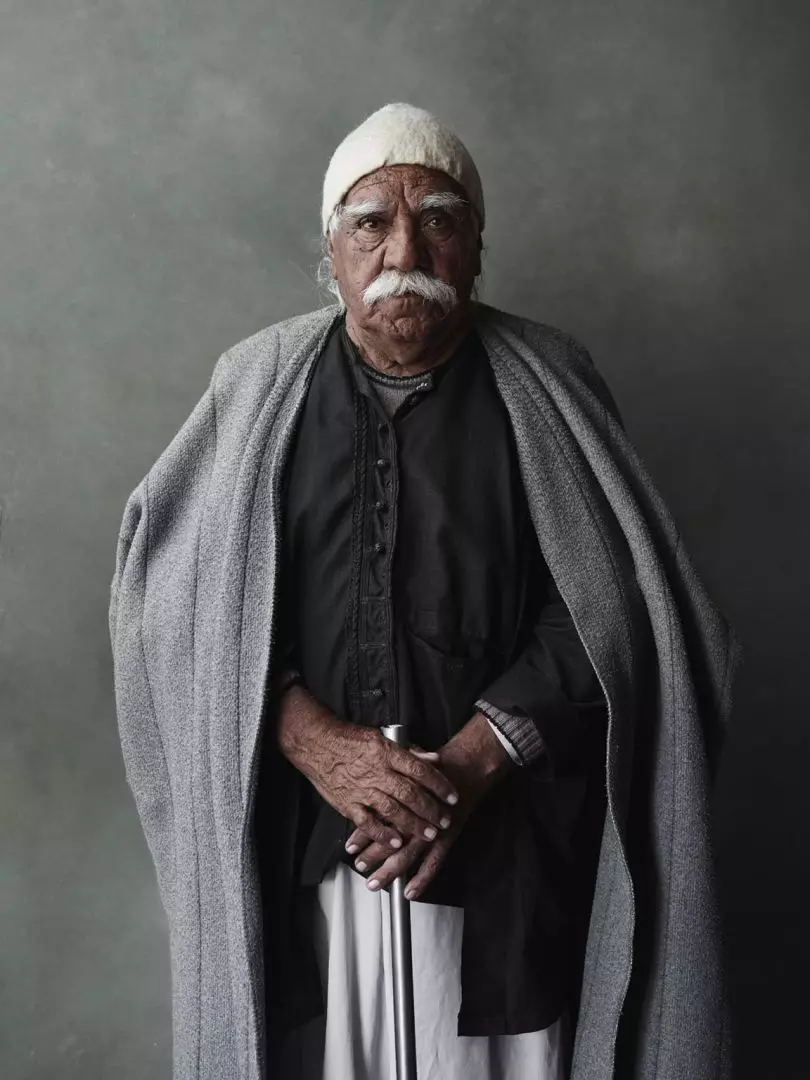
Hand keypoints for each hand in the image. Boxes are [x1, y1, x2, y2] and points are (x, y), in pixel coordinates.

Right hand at [275, 685, 458, 849]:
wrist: (316, 743)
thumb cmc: (349, 739)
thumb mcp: (382, 737)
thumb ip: (409, 751)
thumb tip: (433, 758)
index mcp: (387, 753)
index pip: (420, 770)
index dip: (439, 784)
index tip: (452, 796)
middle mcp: (377, 772)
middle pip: (410, 793)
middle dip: (431, 809)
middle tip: (445, 820)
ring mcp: (362, 789)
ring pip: (393, 810)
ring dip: (413, 824)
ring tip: (429, 833)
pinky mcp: (348, 804)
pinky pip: (367, 822)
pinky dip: (382, 834)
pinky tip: (395, 842)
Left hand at [344, 713, 514, 898]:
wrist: (468, 767)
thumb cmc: (437, 767)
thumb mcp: (409, 765)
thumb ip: (391, 779)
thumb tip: (366, 788)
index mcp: (405, 797)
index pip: (379, 818)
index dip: (362, 832)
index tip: (350, 845)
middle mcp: (416, 815)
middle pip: (389, 838)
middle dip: (372, 855)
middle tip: (358, 865)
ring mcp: (433, 828)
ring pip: (407, 854)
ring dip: (389, 870)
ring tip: (374, 882)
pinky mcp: (448, 836)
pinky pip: (435, 862)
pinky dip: (423, 878)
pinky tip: (411, 892)